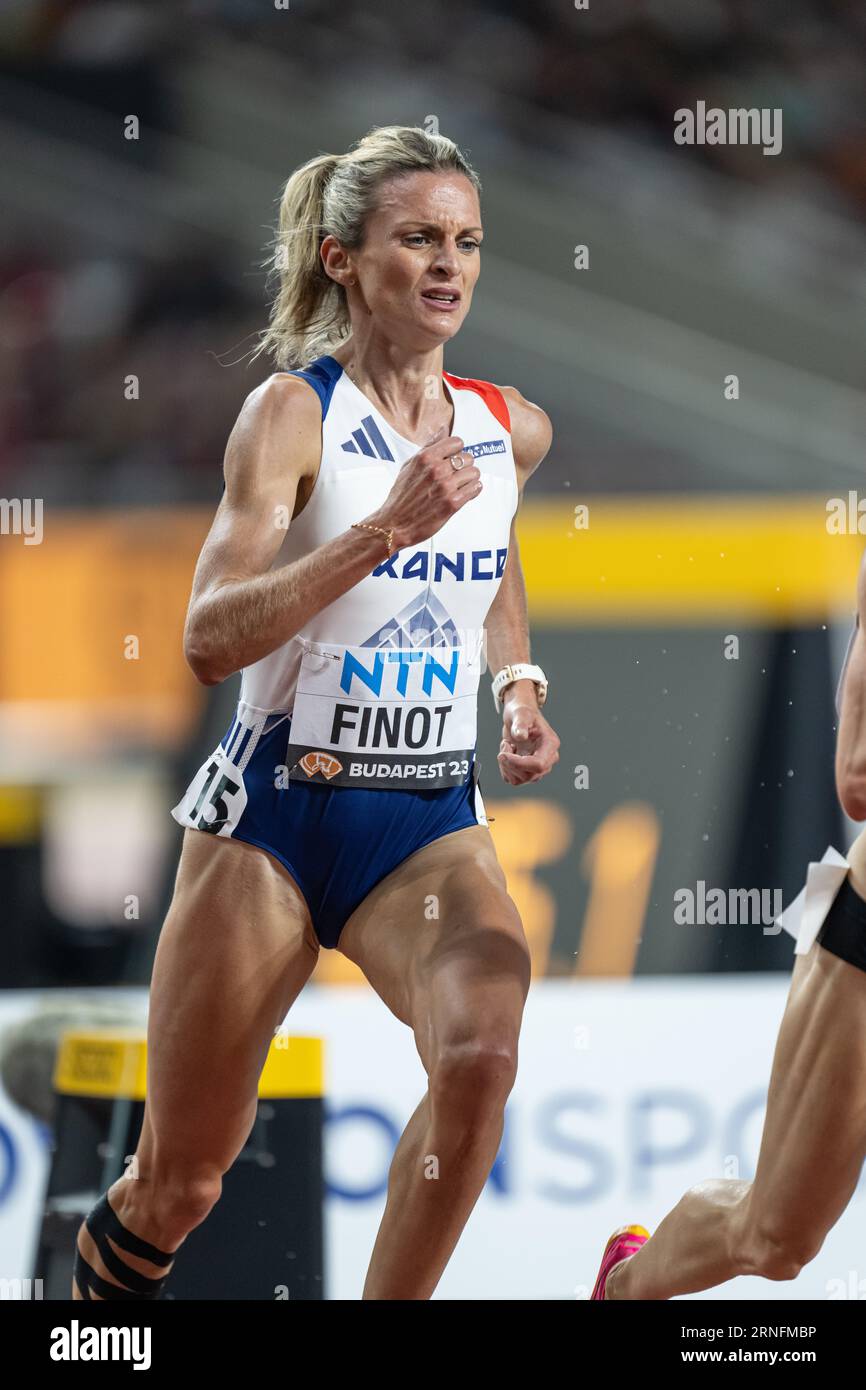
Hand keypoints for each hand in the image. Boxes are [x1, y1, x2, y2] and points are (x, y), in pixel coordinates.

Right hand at [365, 423, 481, 549]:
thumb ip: (429, 446)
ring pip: (474, 473)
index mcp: (426, 457)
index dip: (457, 451)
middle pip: (468, 457)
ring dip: (470, 479)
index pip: (457, 442)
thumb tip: (443, 429)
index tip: (453, 459)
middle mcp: (437, 470)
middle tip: (455, 476)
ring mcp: (446, 486)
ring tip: (460, 486)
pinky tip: (465, 494)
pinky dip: (473, 491)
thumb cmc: (401, 496)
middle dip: (464, 466)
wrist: (394, 524)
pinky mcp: (453, 503)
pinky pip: (475, 489)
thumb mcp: (409, 465)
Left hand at [497, 698, 559, 784]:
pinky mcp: (527, 771)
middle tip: (504, 746)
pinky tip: (508, 753)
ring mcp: (537, 767)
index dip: (519, 763)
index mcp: (550, 744)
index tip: (504, 754)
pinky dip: (504, 768)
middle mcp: (547, 758)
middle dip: (511, 764)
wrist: (519, 717)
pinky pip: (512, 779)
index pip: (539, 764)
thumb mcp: (521, 713)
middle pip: (530, 775)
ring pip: (520, 780)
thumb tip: (521, 736)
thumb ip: (521, 723)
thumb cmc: (523, 713)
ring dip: (506, 765)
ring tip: (508, 746)